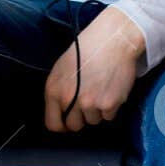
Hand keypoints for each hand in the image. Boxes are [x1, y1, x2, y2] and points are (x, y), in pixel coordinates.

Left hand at [43, 6, 144, 133]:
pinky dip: (111, 107)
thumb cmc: (87, 49)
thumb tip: (61, 112)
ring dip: (97, 110)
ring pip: (93, 121)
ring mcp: (89, 103)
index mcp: (53, 90)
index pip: (52, 123)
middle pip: (74, 126)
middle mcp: (69, 99)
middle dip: (81, 117)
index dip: (62, 124)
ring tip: (101, 88)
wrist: (112, 39)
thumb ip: (59, 92)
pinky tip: (110, 88)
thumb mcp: (62, 68)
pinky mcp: (108, 104)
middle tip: (89, 100)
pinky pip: (108, 116)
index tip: (68, 120)